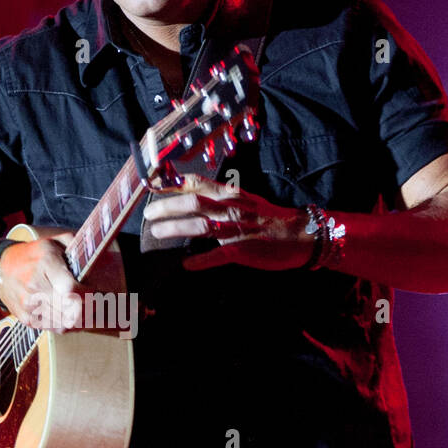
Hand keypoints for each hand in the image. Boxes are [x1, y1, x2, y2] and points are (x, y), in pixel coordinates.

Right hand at [0, 233, 85, 331]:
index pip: (71, 289)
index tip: (92, 290)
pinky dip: (68, 325)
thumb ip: (76, 245)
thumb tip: (95, 254)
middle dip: (88, 308)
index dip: (88, 293)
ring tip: (84, 309)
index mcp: (44, 264)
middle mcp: (35, 286)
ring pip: (66, 323)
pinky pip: (56, 328)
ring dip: (80, 319)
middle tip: (94, 302)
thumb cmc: (33, 256)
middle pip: (70, 309)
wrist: (0, 270)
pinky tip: (70, 315)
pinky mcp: (27, 319)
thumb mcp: (53, 242)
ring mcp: (30, 305)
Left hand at [143, 176, 312, 270]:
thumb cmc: (269, 217)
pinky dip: (200, 260)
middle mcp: (230, 208)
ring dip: (176, 228)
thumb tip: (191, 194)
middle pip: (193, 202)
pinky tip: (185, 264)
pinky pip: (218, 255)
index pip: (196, 183)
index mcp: (229, 194)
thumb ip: (219, 196)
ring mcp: (236, 229)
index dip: (172, 184)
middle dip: (167, 207)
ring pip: (201, 225)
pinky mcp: (242, 250)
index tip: (152, 185)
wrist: (299, 234)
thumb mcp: (244, 199)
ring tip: (157, 232)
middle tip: (148, 214)